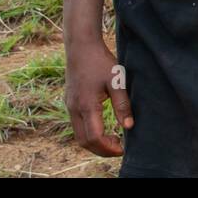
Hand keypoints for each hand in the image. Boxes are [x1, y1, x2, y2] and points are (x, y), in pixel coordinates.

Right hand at [66, 39, 132, 156]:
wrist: (81, 47)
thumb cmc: (101, 61)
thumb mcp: (116, 80)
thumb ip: (122, 104)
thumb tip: (128, 127)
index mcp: (86, 106)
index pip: (94, 137)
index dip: (108, 148)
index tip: (123, 149)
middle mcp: (74, 109)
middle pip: (84, 141)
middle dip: (101, 150)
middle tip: (119, 149)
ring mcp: (69, 106)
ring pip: (78, 135)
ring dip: (94, 142)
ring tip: (113, 141)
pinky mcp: (70, 102)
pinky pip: (77, 125)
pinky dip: (89, 133)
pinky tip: (103, 129)